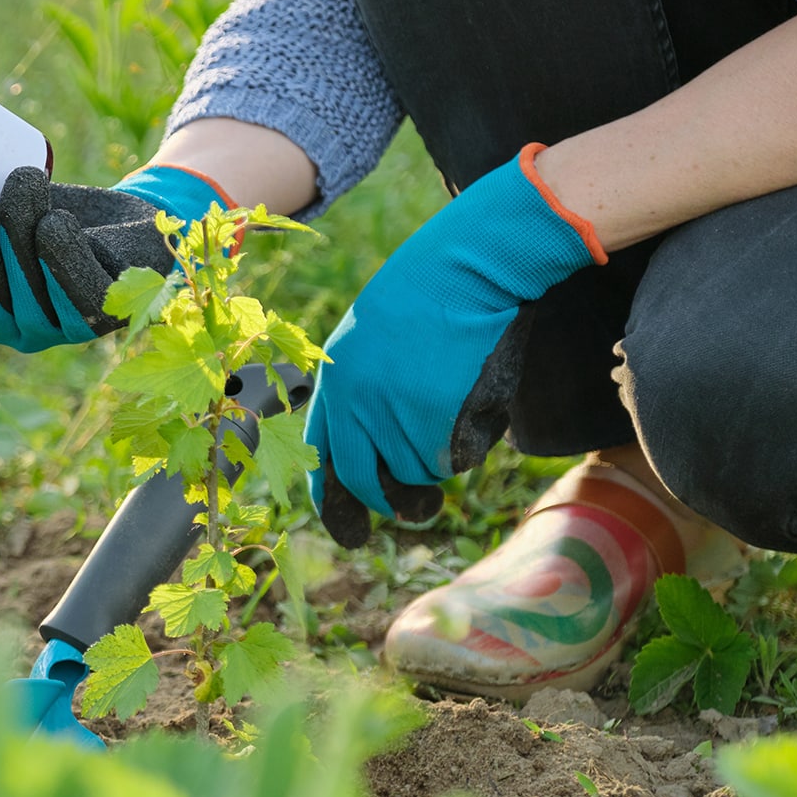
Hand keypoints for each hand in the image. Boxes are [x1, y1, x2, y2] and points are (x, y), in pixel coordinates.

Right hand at [0, 164, 227, 352]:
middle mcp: (10, 326)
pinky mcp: (105, 313)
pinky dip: (61, 255)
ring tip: (23, 178)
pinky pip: (79, 294)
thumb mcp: (1, 203)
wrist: (128, 222)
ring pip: (25, 287)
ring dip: (17, 227)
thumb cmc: (52, 210)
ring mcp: (57, 328)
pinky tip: (55, 222)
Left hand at [303, 144, 606, 546]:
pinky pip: (454, 458)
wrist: (465, 266)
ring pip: (418, 472)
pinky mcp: (435, 419)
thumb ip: (361, 391)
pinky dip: (469, 444)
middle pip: (366, 482)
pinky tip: (474, 397)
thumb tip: (373, 450)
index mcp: (333, 385)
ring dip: (438, 458)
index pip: (322, 459)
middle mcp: (353, 407)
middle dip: (391, 502)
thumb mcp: (369, 339)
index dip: (334, 500)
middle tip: (416, 510)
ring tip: (453, 406)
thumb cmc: (425, 294)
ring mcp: (393, 415)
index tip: (350, 530)